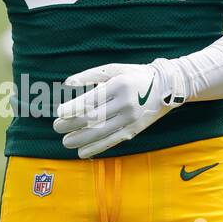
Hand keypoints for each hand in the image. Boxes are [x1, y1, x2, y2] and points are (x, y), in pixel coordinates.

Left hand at [53, 59, 185, 158]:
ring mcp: (131, 119)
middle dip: (72, 125)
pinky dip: (96, 148)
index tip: (59, 113)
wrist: (166, 87)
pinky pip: (112, 141)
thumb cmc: (134, 75)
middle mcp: (125, 103)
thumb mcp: (114, 69)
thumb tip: (67, 83)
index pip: (91, 100)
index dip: (73, 108)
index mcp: (119, 85)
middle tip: (56, 128)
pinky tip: (82, 152)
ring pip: (101, 133)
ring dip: (80, 139)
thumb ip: (89, 75)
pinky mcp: (134, 130)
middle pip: (93, 118)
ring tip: (65, 142)